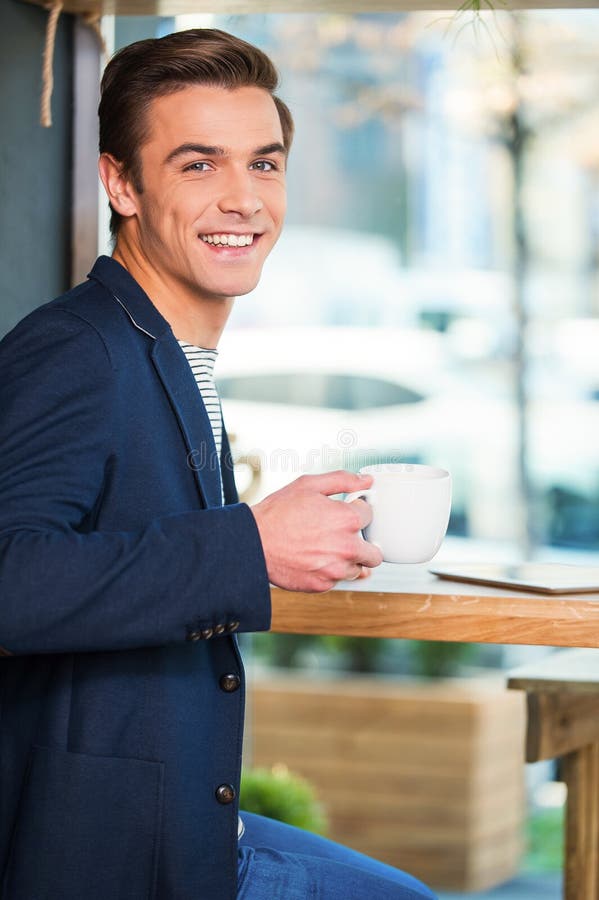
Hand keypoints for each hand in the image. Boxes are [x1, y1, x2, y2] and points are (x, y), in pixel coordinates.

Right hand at [250, 470, 383, 592]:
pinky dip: (330, 571)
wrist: (252, 543)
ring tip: (324, 548)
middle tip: (343, 536)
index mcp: (347, 519)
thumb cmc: (278, 511)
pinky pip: (337, 580)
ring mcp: (335, 570)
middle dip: (364, 543)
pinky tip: (313, 559)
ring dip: (348, 560)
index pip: (370, 516)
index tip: (344, 513)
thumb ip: (343, 480)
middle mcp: (347, 547)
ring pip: (358, 569)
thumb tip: (368, 480)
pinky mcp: (323, 586)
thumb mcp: (309, 485)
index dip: (356, 512)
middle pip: (375, 552)